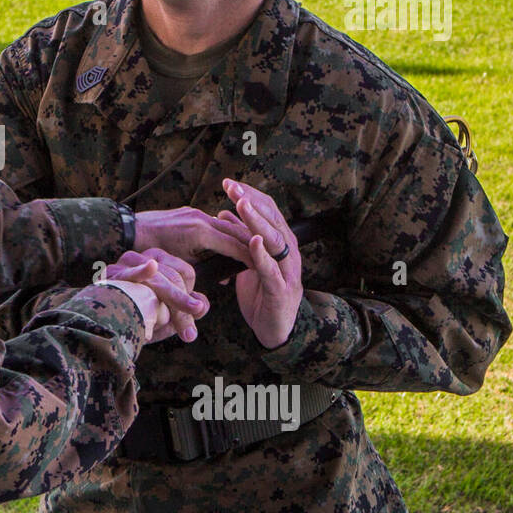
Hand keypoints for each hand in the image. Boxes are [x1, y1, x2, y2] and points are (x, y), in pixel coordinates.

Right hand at [102, 249, 207, 342]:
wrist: (102, 325)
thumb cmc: (134, 318)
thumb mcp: (165, 317)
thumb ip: (185, 311)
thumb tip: (202, 305)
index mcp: (157, 259)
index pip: (184, 272)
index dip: (190, 297)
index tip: (190, 323)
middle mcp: (142, 257)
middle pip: (174, 277)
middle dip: (182, 306)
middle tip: (189, 334)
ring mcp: (126, 264)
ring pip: (159, 281)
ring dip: (171, 302)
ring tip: (182, 328)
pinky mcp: (112, 276)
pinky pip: (131, 273)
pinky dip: (141, 272)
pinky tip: (151, 267)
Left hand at [133, 206, 254, 265]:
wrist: (127, 232)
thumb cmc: (150, 254)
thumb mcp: (180, 267)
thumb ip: (205, 270)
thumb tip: (224, 278)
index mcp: (202, 232)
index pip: (236, 245)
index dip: (252, 256)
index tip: (265, 265)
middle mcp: (201, 218)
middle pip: (235, 231)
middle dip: (251, 243)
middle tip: (266, 255)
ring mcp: (195, 213)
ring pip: (225, 225)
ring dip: (239, 237)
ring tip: (250, 251)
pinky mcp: (189, 213)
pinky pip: (213, 223)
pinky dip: (224, 233)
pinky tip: (227, 245)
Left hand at [214, 178, 303, 347]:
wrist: (273, 330)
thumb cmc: (261, 294)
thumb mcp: (246, 261)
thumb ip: (239, 238)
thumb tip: (225, 213)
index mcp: (280, 243)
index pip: (267, 211)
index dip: (249, 195)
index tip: (228, 183)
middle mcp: (287, 252)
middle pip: (271, 219)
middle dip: (251, 201)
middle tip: (232, 187)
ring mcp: (287, 270)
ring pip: (274, 240)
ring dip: (256, 221)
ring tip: (241, 205)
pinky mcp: (281, 290)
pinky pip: (271, 269)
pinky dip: (262, 255)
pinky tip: (254, 241)